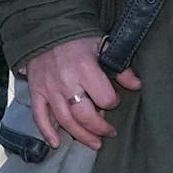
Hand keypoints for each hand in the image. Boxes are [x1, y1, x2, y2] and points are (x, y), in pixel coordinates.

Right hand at [21, 36, 136, 148]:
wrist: (46, 29)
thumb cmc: (78, 39)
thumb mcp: (103, 46)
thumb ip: (120, 68)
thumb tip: (136, 85)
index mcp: (85, 68)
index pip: (105, 98)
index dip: (112, 102)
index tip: (114, 101)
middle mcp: (66, 81)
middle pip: (84, 115)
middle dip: (100, 128)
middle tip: (109, 133)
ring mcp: (49, 89)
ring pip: (65, 121)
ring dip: (81, 136)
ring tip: (94, 143)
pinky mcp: (36, 92)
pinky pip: (39, 116)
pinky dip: (46, 132)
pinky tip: (55, 143)